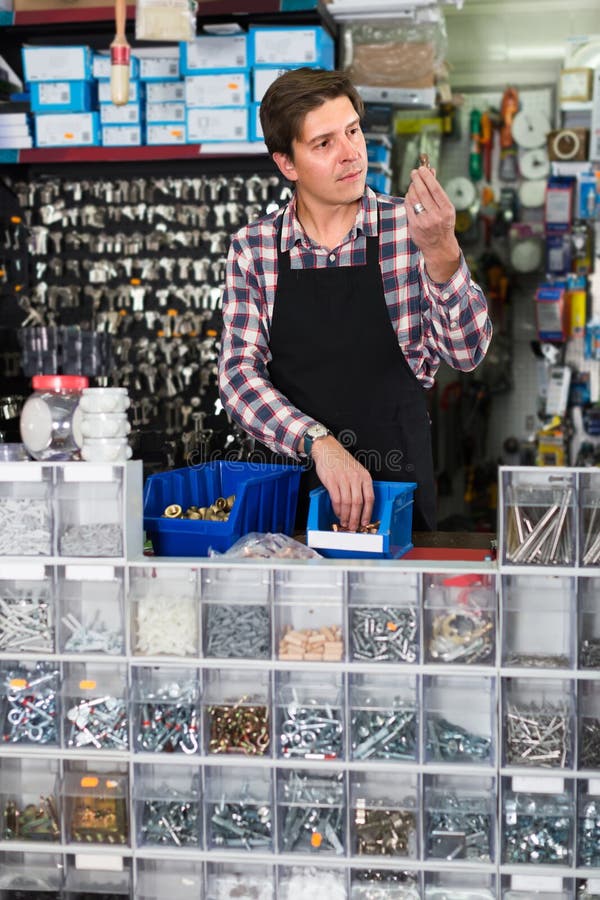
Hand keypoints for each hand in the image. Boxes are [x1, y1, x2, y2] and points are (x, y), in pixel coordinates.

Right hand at [310, 435, 374, 531]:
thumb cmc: (342, 461)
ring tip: (344, 522)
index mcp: (364, 476)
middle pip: (358, 503)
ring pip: (347, 503)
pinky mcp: (332, 481)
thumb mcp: (357, 471)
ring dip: (346, 516)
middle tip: (353, 526)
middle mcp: (355, 478)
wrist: (327, 450)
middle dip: (356, 518)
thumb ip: (360, 486)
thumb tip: (360, 506)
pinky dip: (337, 509)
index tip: (365, 522)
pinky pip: (336, 499)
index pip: (370, 498)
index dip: (368, 513)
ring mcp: (343, 479)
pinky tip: (337, 513)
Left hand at [405, 164, 460, 282]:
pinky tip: (410, 194)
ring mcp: (424, 221)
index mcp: (446, 210)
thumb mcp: (446, 208)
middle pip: (423, 192)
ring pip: (414, 198)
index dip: (427, 177)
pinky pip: (408, 207)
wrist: (439, 246)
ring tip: (412, 182)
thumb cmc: (443, 224)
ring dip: (411, 187)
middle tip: (414, 172)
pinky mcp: (414, 226)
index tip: (422, 168)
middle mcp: (436, 216)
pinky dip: (408, 198)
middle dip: (417, 179)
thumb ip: (438, 190)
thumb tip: (431, 171)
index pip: (435, 189)